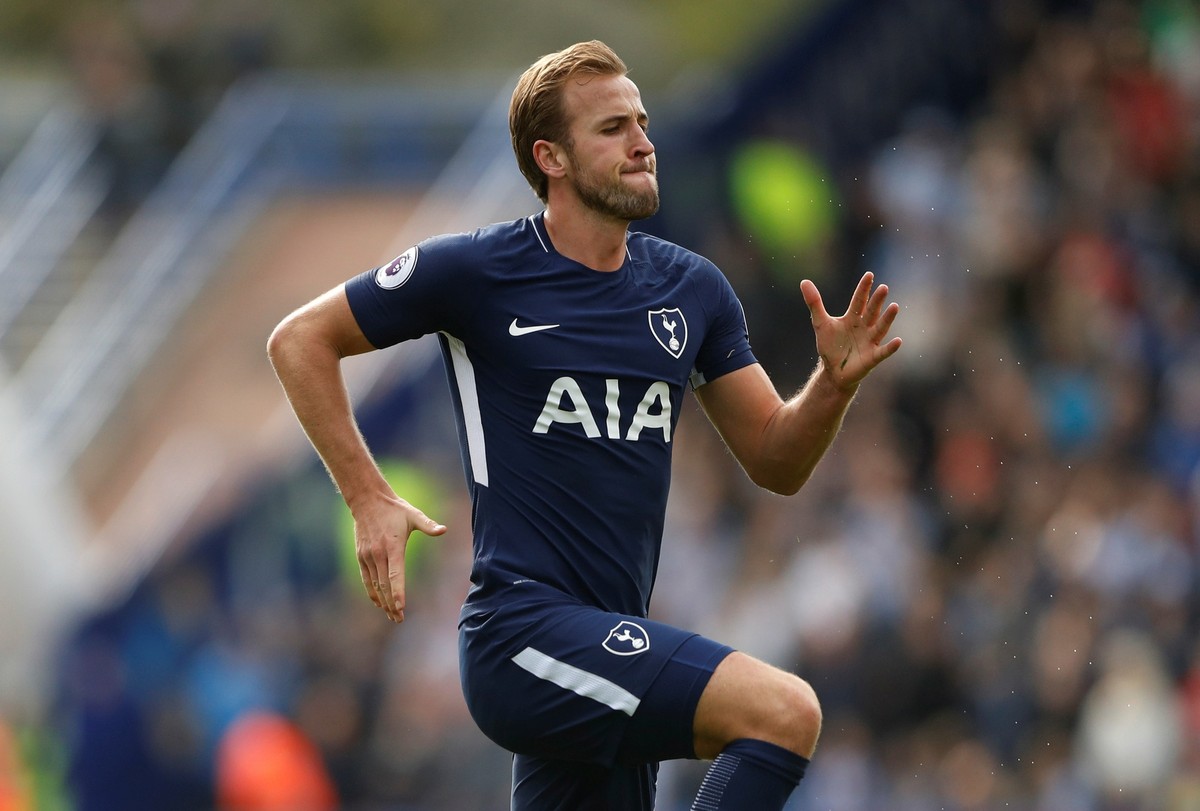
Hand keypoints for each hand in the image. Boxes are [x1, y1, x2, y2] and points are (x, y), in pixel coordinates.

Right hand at [352, 493, 445, 622]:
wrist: (367, 501)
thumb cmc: (394, 509)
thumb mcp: (413, 514)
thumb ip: (428, 525)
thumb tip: (444, 529)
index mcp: (393, 547)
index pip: (395, 575)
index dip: (397, 593)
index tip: (401, 608)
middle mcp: (378, 554)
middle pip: (384, 585)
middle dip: (391, 604)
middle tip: (399, 619)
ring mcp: (368, 556)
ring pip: (375, 585)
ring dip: (382, 602)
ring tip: (391, 615)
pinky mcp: (360, 557)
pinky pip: (366, 579)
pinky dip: (371, 592)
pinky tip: (378, 603)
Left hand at [801, 272, 901, 391]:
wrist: (833, 371)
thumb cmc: (830, 345)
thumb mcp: (820, 323)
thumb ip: (814, 303)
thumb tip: (804, 281)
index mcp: (853, 318)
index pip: (859, 300)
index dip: (863, 289)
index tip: (869, 275)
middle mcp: (864, 327)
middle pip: (872, 311)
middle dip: (877, 301)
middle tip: (883, 287)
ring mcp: (870, 342)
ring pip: (880, 328)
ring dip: (887, 318)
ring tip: (894, 306)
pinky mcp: (872, 357)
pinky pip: (883, 352)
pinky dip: (890, 348)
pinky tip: (898, 341)